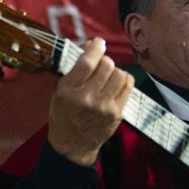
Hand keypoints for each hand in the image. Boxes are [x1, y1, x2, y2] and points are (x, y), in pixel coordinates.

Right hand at [47, 38, 134, 165]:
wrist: (72, 145)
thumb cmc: (64, 115)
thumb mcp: (60, 91)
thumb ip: (75, 70)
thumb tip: (92, 46)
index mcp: (68, 90)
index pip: (87, 61)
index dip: (96, 47)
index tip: (98, 43)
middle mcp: (87, 97)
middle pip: (106, 65)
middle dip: (104, 61)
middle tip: (100, 66)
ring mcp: (104, 106)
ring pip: (120, 74)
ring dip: (115, 71)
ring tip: (108, 77)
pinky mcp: (116, 113)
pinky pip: (128, 86)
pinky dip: (124, 80)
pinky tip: (117, 83)